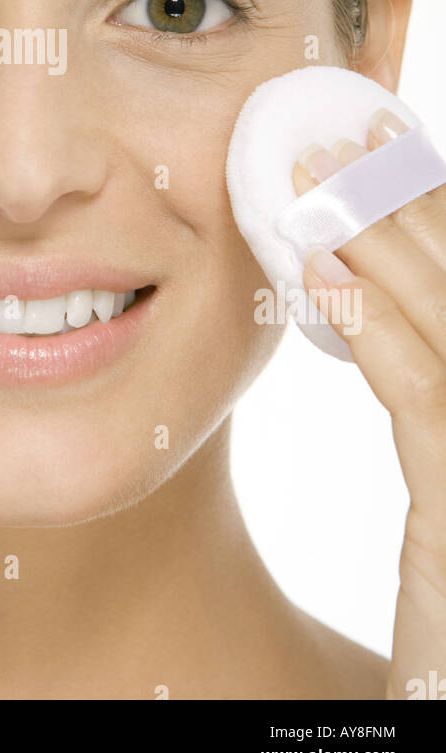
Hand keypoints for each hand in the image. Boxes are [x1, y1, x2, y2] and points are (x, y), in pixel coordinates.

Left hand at [292, 108, 445, 700]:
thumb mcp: (440, 476)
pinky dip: (376, 326)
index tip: (385, 146)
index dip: (434, 209)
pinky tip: (322, 277)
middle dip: (408, 199)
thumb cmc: (445, 621)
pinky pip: (427, 399)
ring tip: (319, 174)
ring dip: (382, 238)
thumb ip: (420, 390)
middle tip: (347, 130)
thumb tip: (356, 300)